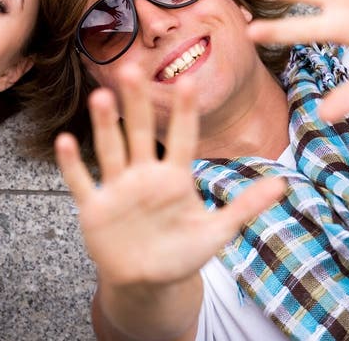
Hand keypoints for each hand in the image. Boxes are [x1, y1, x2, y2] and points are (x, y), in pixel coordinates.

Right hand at [57, 66, 283, 287]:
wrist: (146, 280)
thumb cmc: (182, 251)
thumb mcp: (217, 231)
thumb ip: (246, 206)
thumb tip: (284, 183)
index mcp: (174, 177)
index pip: (182, 138)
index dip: (185, 113)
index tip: (187, 81)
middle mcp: (144, 174)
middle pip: (140, 132)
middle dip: (137, 102)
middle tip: (132, 68)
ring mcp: (118, 188)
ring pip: (111, 150)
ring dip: (105, 125)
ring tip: (100, 96)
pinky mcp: (95, 207)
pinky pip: (83, 182)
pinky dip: (72, 164)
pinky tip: (64, 140)